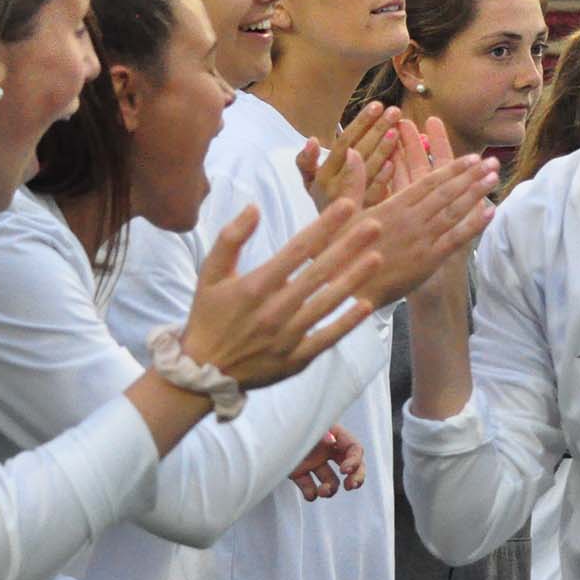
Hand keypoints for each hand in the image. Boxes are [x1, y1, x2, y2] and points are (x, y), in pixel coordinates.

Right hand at [180, 200, 384, 389]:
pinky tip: (366, 305)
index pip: (297, 249)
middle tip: (375, 225)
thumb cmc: (207, 317)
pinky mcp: (296, 358)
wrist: (202, 373)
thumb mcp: (209, 274)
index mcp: (255, 286)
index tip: (347, 206)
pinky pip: (326, 338)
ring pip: (327, 303)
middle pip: (318, 273)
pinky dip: (347, 322)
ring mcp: (287, 336)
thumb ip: (230, 239)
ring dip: (354, 280)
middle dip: (348, 247)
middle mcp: (274, 310)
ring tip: (377, 258)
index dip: (324, 226)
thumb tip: (253, 207)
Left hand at [292, 425, 364, 500]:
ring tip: (322, 491)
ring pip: (331, 481)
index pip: (354, 449)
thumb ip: (317, 432)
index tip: (345, 470)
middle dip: (356, 477)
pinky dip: (311, 493)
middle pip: (351, 466)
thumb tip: (330, 442)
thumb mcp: (304, 423)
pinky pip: (310, 487)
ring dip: (330, 490)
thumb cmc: (286, 420)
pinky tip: (309, 492)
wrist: (260, 428)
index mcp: (333, 435)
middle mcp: (326, 450)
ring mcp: (313, 462)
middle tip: (351, 486)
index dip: (355, 461)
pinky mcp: (299, 473)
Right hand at [298, 101, 400, 210]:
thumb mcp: (309, 185)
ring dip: (382, 148)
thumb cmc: (325, 207)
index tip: (377, 105)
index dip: (361, 122)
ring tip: (396, 129)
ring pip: (367, 169)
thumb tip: (311, 139)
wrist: (331, 247)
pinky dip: (382, 177)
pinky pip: (374, 192)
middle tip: (394, 111)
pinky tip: (392, 163)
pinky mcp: (363, 215)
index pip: (343, 141)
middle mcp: (331, 187)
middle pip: (358, 151)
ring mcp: (347, 201)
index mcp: (320, 176)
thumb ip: (306, 162)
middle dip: (376, 129)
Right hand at [340, 118, 497, 308]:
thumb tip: (351, 152)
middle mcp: (411, 219)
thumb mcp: (342, 214)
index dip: (452, 169)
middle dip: (471, 176)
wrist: (349, 288)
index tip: (471, 158)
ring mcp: (422, 239)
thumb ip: (353, 183)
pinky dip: (473, 225)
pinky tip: (489, 212)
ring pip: (454, 211)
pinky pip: (455, 239)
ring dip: (475, 193)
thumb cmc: (342, 251)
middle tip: (492, 162)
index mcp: (392, 206)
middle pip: (446, 193)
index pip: (428, 182)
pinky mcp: (428, 260)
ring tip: (494, 178)